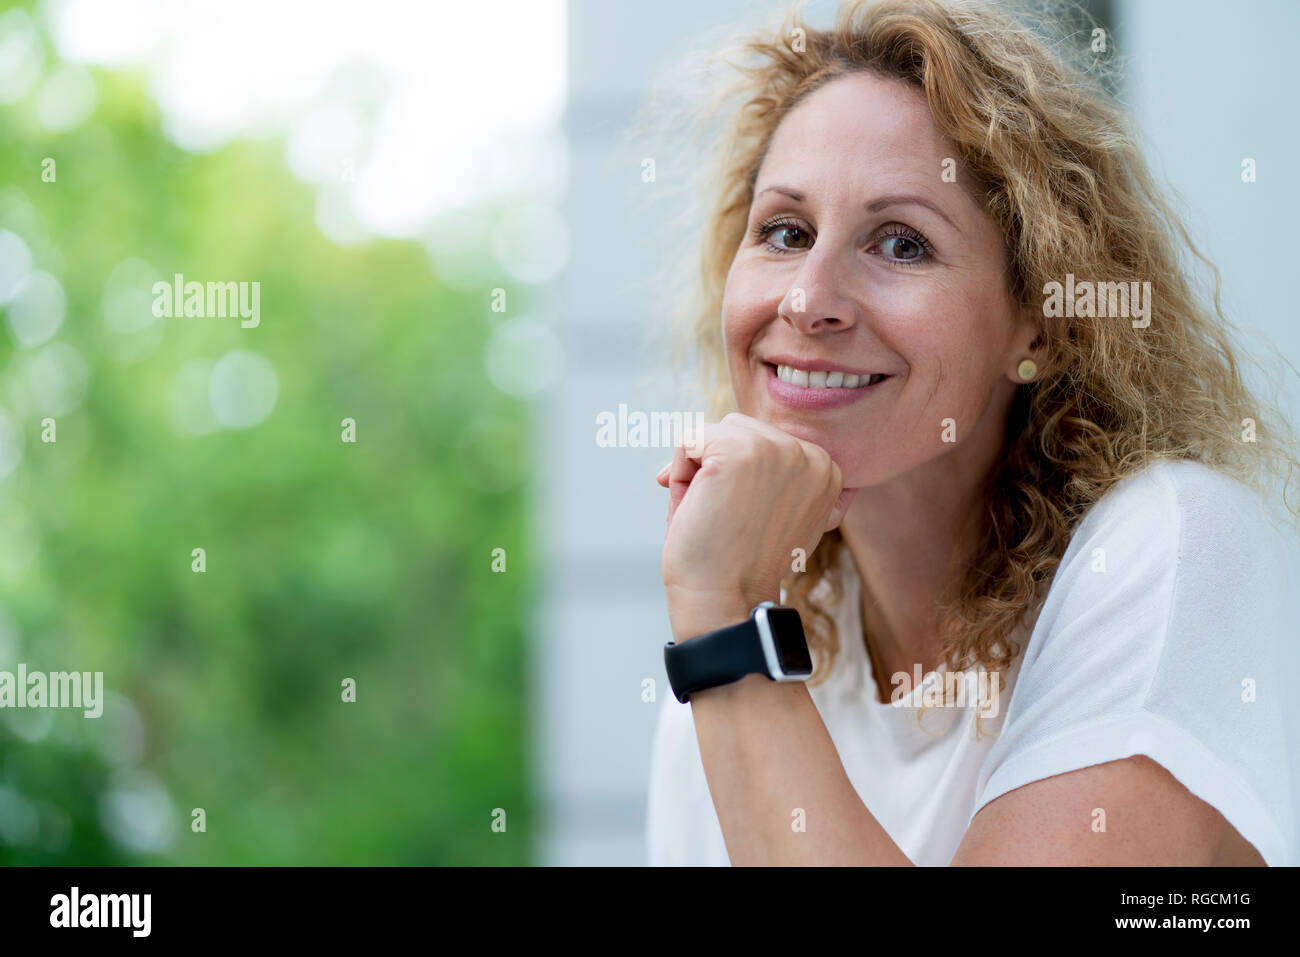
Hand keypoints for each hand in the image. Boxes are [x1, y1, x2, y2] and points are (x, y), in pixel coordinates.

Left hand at [655, 412, 856, 641]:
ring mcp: (776, 449)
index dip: (736, 478)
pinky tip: (698, 509)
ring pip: (712, 433)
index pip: (762, 442)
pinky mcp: (739, 451)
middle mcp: (810, 454)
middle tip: (725, 522)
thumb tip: (714, 440)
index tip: (742, 521)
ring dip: (698, 472)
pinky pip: (688, 439)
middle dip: (716, 470)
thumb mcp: (775, 513)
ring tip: (714, 516)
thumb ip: (771, 474)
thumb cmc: (739, 566)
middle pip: (737, 429)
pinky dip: (678, 475)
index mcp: (826, 469)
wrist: (725, 602)